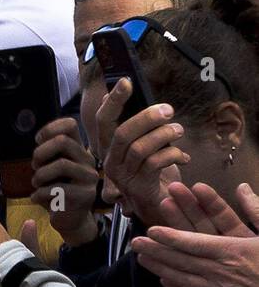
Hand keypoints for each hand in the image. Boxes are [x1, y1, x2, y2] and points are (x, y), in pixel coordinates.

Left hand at [29, 117, 99, 246]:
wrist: (67, 218)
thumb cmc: (50, 190)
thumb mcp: (33, 172)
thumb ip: (12, 161)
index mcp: (75, 148)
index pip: (70, 124)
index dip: (50, 128)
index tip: (35, 141)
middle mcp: (85, 160)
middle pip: (63, 141)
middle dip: (40, 153)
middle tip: (32, 166)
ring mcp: (88, 177)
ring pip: (62, 165)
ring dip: (40, 175)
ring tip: (35, 183)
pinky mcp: (85, 195)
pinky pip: (59, 189)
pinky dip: (40, 194)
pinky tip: (37, 198)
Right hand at [95, 80, 187, 225]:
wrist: (156, 204)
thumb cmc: (150, 169)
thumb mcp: (143, 144)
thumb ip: (140, 126)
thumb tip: (145, 97)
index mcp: (107, 145)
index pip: (103, 119)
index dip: (113, 100)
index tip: (127, 81)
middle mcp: (110, 160)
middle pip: (122, 133)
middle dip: (146, 118)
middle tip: (168, 110)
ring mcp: (122, 175)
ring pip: (140, 148)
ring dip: (163, 136)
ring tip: (178, 130)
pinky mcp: (139, 187)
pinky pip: (155, 164)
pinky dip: (173, 155)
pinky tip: (183, 156)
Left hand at [131, 181, 258, 286]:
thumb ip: (256, 210)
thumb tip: (241, 187)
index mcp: (233, 252)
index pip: (194, 242)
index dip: (170, 236)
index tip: (152, 230)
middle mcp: (221, 272)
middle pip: (180, 260)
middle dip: (155, 250)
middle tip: (135, 242)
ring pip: (181, 278)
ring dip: (159, 267)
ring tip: (141, 258)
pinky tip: (163, 280)